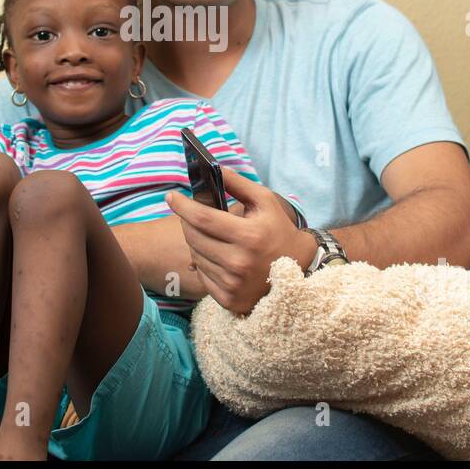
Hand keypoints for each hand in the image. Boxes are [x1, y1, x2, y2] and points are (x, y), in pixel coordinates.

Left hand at [165, 167, 316, 315]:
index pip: (203, 218)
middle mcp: (239, 263)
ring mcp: (233, 284)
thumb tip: (214, 168)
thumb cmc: (278, 230)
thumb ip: (238, 183)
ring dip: (196, 242)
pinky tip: (216, 255)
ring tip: (209, 235)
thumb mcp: (265, 201)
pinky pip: (202, 275)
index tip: (171, 197)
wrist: (299, 270)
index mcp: (249, 236)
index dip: (183, 206)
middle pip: (194, 237)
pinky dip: (203, 262)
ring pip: (195, 256)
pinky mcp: (229, 299)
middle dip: (187, 222)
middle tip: (191, 214)